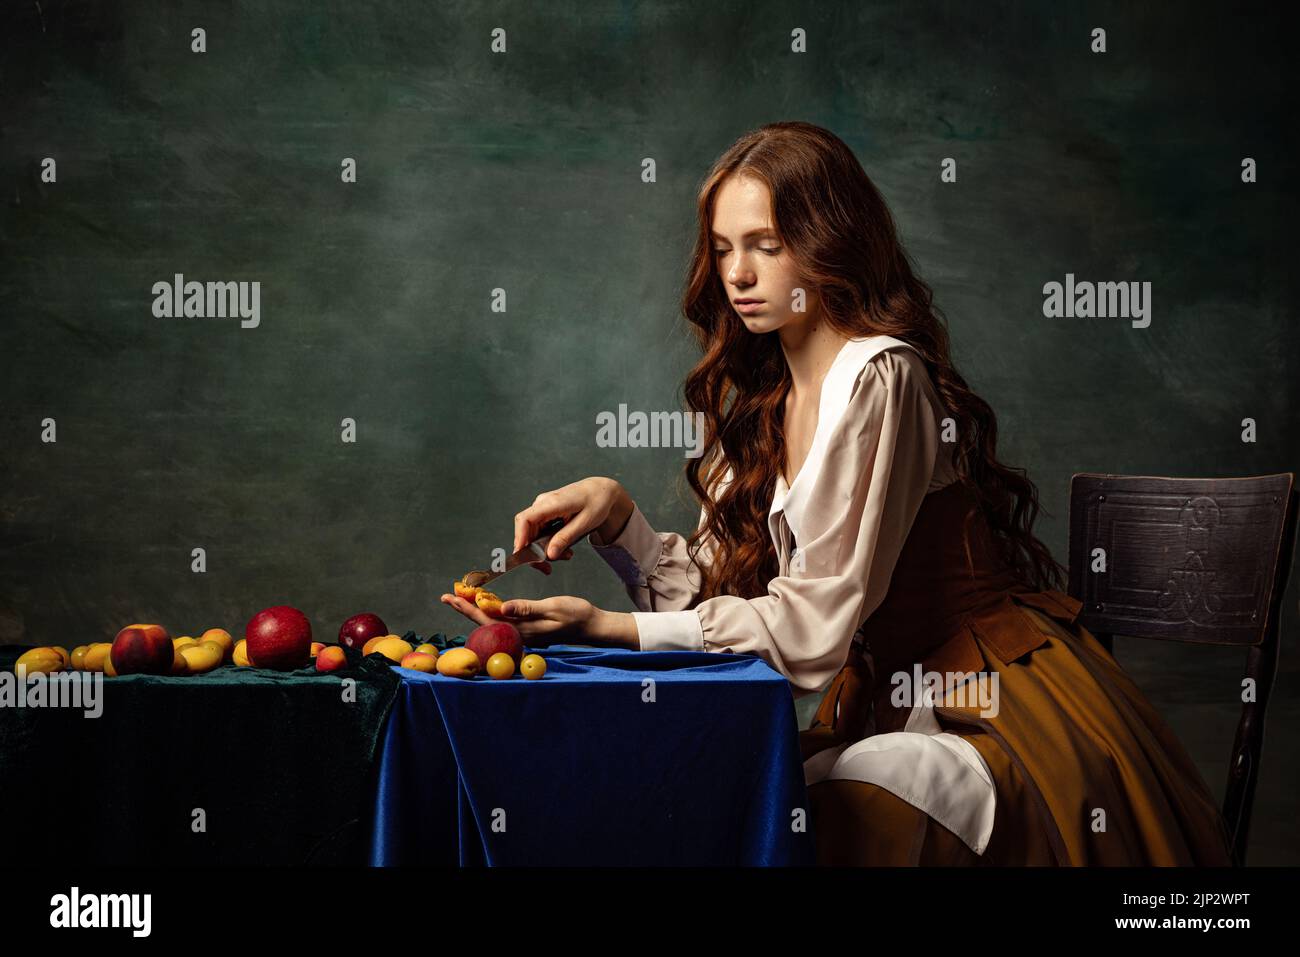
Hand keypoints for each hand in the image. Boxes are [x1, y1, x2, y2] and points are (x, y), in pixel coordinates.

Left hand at [438, 593, 638, 648]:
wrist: (593, 626)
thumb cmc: (577, 615)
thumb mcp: (553, 607)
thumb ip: (527, 608)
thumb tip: (502, 608)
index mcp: (524, 630)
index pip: (488, 619)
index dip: (468, 608)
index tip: (452, 597)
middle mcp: (520, 635)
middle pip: (485, 622)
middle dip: (465, 608)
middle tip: (447, 596)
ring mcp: (524, 634)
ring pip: (493, 622)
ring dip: (476, 609)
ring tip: (461, 597)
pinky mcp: (529, 630)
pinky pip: (504, 621)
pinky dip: (491, 611)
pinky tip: (486, 603)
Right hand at [514, 477, 632, 564]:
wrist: (601, 490)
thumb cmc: (596, 502)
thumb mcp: (584, 523)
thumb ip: (565, 538)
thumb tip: (549, 555)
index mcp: (552, 503)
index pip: (525, 519)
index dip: (520, 539)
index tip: (522, 557)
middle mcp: (543, 503)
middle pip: (526, 531)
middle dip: (535, 552)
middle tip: (548, 568)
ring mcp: (543, 507)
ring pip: (533, 534)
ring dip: (544, 549)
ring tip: (566, 555)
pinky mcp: (546, 513)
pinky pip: (540, 531)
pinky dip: (548, 543)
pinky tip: (564, 548)